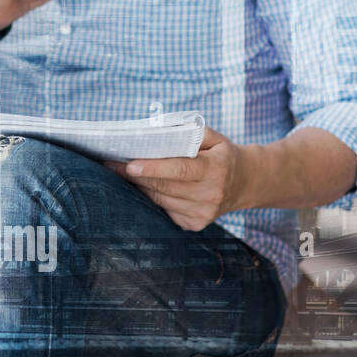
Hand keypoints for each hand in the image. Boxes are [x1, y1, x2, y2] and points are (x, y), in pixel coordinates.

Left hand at [103, 127, 248, 230]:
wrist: (247, 183)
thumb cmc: (222, 155)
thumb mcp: (214, 138)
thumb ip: (190, 132)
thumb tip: (158, 132)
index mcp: (215, 170)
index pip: (180, 170)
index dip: (153, 168)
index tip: (130, 165)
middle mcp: (210, 195)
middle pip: (163, 186)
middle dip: (134, 175)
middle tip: (110, 164)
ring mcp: (202, 213)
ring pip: (159, 200)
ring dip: (138, 187)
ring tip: (118, 172)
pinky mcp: (194, 224)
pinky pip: (163, 210)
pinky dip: (149, 197)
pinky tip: (139, 186)